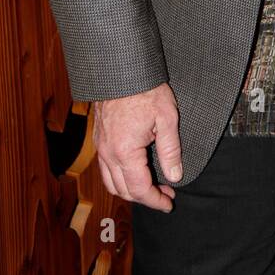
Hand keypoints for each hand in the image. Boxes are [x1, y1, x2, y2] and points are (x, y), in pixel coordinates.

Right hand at [93, 82, 181, 211]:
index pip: (139, 189)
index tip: (169, 204)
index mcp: (125, 152)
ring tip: (152, 186)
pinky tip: (136, 171)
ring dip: (131, 190)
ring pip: (111, 182)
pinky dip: (120, 178)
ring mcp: (101, 147)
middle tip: (166, 194)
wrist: (122, 71)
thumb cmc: (146, 90)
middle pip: (123, 190)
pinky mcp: (100, 140)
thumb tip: (174, 175)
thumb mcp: (167, 118)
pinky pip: (106, 169)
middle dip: (145, 198)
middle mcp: (108, 154)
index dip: (156, 201)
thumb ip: (171, 150)